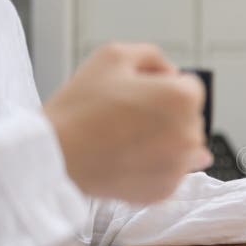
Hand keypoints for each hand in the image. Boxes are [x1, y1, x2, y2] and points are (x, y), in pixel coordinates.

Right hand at [43, 43, 211, 202]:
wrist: (55, 156)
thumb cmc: (81, 107)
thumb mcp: (113, 56)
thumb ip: (153, 56)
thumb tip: (173, 74)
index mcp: (182, 99)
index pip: (190, 87)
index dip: (163, 87)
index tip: (138, 96)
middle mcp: (189, 134)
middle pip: (189, 118)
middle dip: (167, 115)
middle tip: (128, 118)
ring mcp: (180, 165)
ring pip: (183, 147)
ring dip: (165, 141)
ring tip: (127, 139)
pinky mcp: (167, 189)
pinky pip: (170, 172)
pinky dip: (155, 166)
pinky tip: (128, 159)